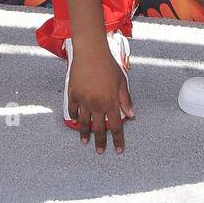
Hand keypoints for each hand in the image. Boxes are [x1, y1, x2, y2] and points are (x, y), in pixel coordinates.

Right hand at [67, 40, 134, 154]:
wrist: (91, 52)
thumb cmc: (108, 65)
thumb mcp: (121, 82)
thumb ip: (125, 100)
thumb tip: (131, 116)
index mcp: (111, 102)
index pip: (116, 127)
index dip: (118, 140)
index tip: (118, 150)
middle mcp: (97, 104)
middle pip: (99, 129)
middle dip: (100, 142)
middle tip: (100, 151)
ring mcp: (83, 100)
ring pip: (83, 123)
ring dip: (85, 134)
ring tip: (85, 142)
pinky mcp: (73, 94)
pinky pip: (72, 110)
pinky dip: (74, 118)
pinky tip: (75, 122)